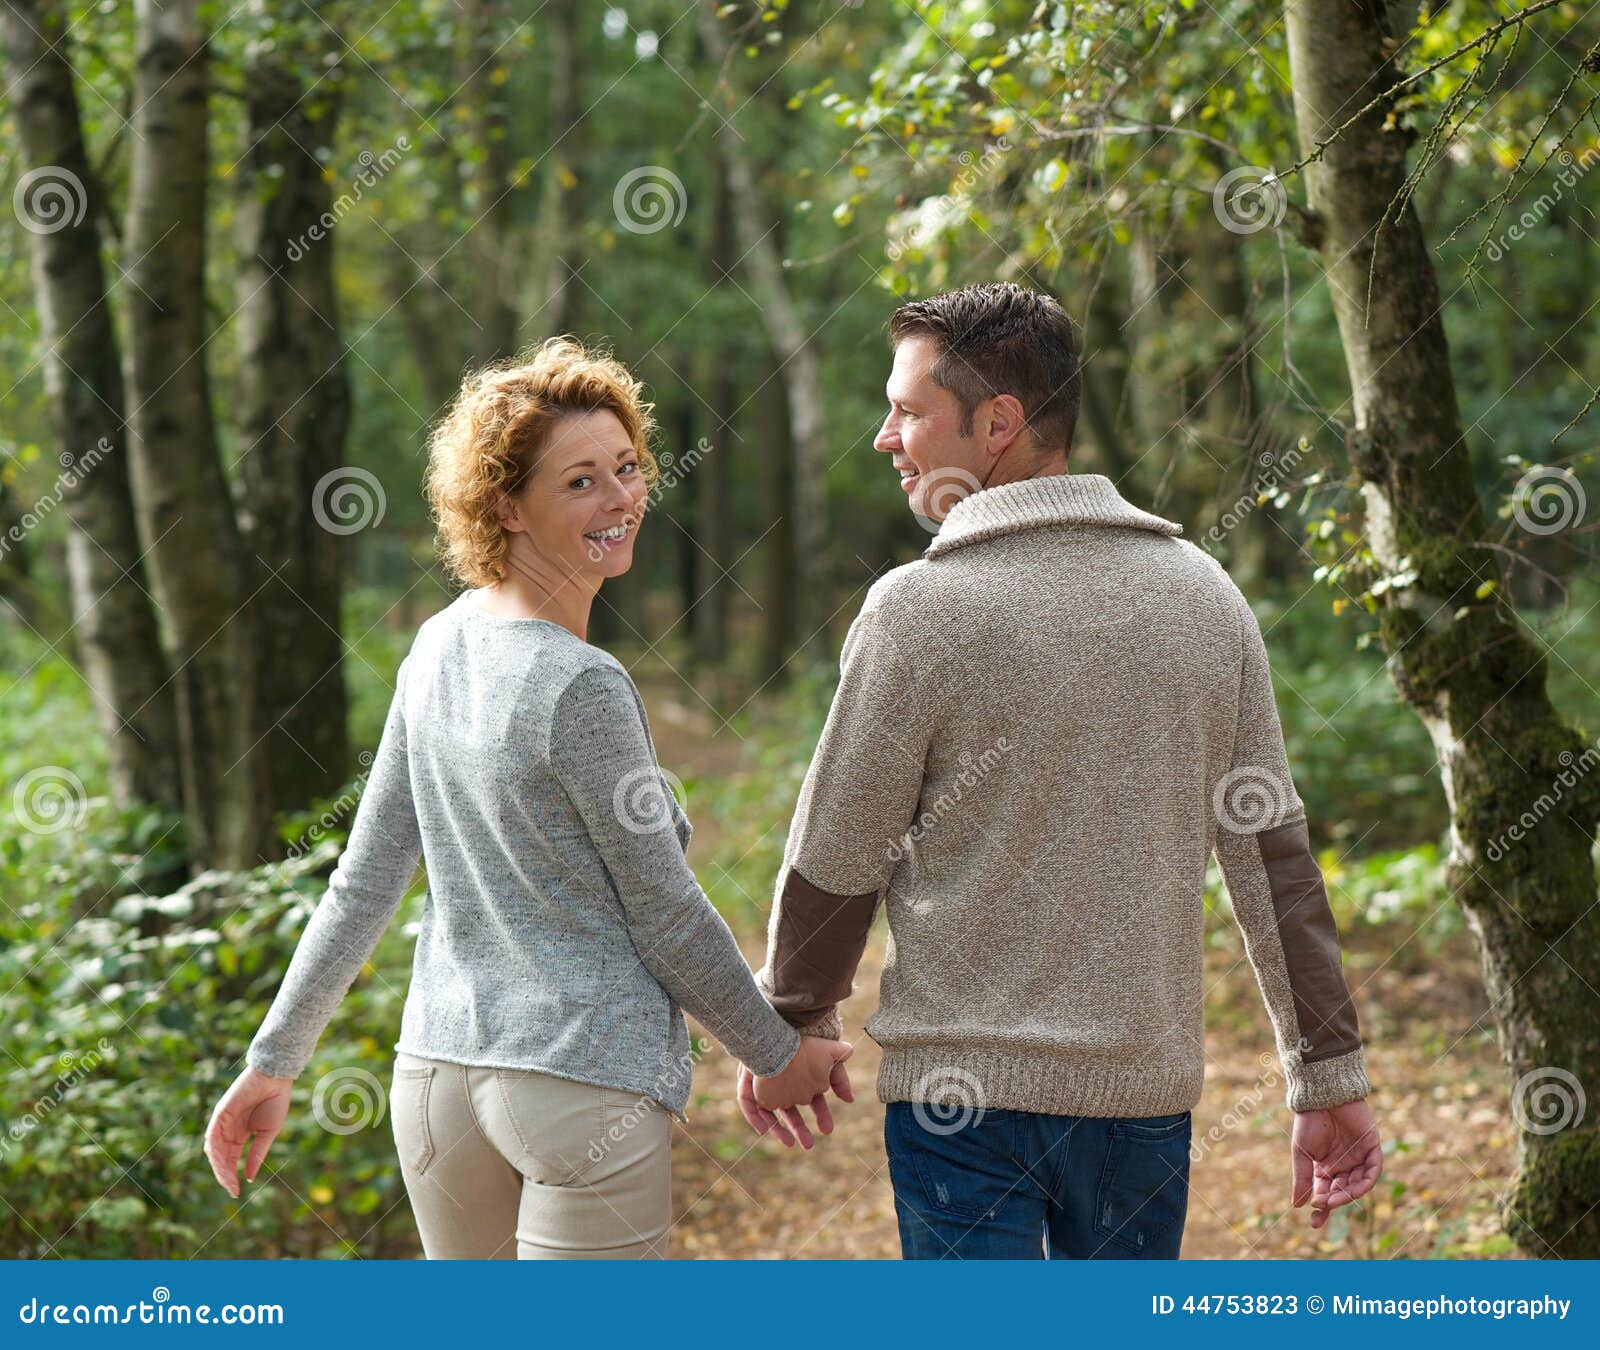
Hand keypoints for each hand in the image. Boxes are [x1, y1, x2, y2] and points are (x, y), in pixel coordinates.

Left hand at [204, 1065, 292, 1197]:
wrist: (275, 1078)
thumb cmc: (275, 1101)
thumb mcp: (268, 1133)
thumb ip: (257, 1153)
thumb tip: (248, 1177)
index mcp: (240, 1135)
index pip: (230, 1159)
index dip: (232, 1176)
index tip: (236, 1192)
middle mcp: (228, 1130)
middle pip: (220, 1158)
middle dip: (225, 1175)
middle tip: (231, 1189)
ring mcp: (222, 1122)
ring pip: (213, 1150)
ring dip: (219, 1166)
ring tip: (227, 1179)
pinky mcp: (220, 1113)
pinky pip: (212, 1135)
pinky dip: (214, 1149)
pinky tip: (220, 1161)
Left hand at [736, 1039, 853, 1148]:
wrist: (780, 1033)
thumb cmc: (805, 1044)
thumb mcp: (830, 1056)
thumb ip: (841, 1076)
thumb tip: (850, 1100)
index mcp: (803, 1079)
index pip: (813, 1101)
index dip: (821, 1115)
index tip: (827, 1129)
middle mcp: (785, 1086)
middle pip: (792, 1112)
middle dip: (800, 1129)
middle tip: (809, 1145)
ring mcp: (767, 1088)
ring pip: (772, 1114)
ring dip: (781, 1130)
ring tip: (791, 1144)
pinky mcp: (751, 1088)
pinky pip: (751, 1108)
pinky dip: (757, 1119)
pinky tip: (764, 1130)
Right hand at [1292, 1097, 1381, 1228]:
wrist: (1322, 1095)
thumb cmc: (1309, 1121)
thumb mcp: (1301, 1152)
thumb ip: (1302, 1177)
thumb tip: (1297, 1205)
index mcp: (1325, 1167)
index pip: (1325, 1194)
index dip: (1322, 1209)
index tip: (1314, 1224)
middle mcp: (1343, 1166)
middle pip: (1342, 1192)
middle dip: (1333, 1202)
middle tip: (1322, 1205)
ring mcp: (1358, 1157)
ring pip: (1358, 1184)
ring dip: (1347, 1195)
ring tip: (1333, 1198)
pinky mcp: (1371, 1147)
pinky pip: (1373, 1169)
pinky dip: (1366, 1181)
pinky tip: (1356, 1188)